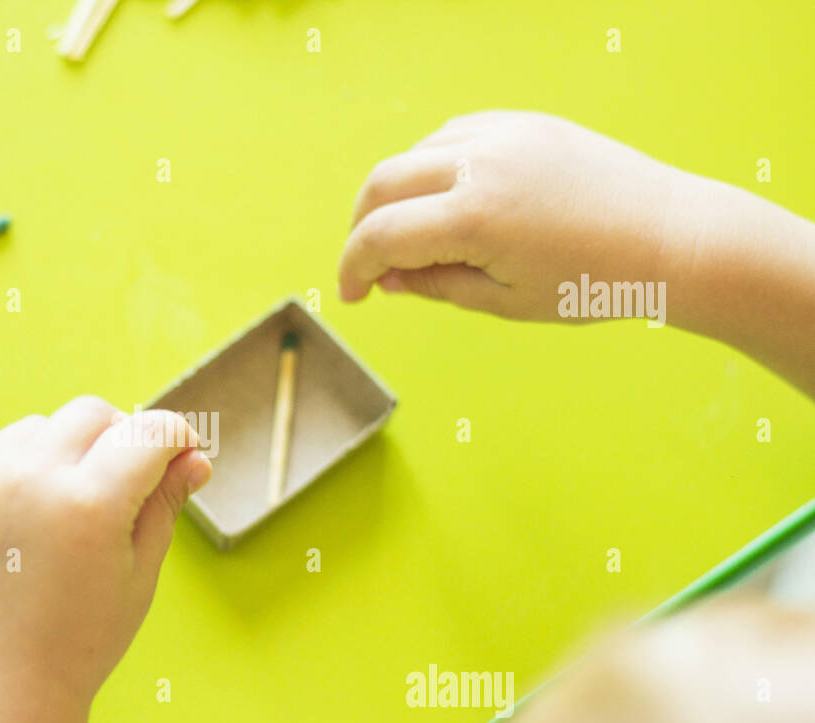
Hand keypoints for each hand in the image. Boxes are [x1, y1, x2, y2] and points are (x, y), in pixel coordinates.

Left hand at [0, 396, 211, 711]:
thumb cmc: (80, 644)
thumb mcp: (139, 574)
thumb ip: (165, 504)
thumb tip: (193, 457)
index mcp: (90, 502)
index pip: (148, 432)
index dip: (176, 438)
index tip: (183, 455)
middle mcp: (30, 479)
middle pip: (91, 414)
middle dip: (120, 436)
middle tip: (130, 481)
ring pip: (38, 429)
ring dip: (66, 451)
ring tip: (73, 508)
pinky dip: (20, 479)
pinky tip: (27, 533)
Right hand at [338, 110, 814, 394]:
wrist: (668, 236)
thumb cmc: (592, 282)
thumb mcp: (503, 301)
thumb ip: (434, 285)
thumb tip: (388, 278)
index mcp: (474, 218)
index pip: (380, 236)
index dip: (353, 268)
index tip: (354, 296)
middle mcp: (480, 163)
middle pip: (382, 183)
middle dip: (362, 226)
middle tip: (371, 265)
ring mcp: (502, 133)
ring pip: (413, 155)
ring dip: (397, 196)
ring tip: (415, 237)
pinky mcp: (522, 122)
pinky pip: (452, 136)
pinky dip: (432, 167)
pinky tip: (447, 200)